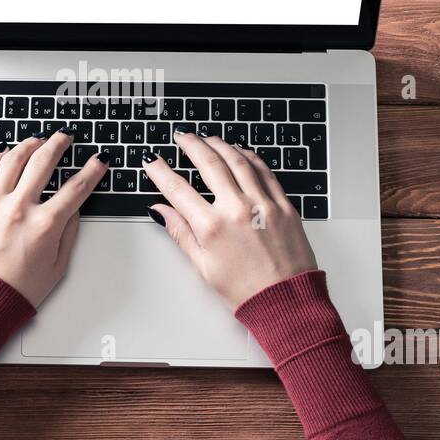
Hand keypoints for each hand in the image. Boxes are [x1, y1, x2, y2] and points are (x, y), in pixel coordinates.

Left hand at [0, 132, 107, 307]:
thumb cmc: (17, 291)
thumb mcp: (57, 266)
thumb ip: (68, 232)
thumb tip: (73, 207)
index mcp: (44, 225)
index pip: (76, 188)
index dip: (91, 171)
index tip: (98, 161)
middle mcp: (18, 210)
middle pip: (43, 163)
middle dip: (58, 145)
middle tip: (65, 137)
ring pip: (12, 161)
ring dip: (28, 145)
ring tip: (37, 140)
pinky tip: (4, 153)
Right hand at [142, 133, 316, 311]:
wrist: (286, 302)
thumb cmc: (246, 290)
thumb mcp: (203, 266)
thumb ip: (181, 232)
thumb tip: (161, 211)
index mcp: (212, 227)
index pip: (178, 189)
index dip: (160, 171)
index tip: (152, 161)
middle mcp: (237, 209)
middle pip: (209, 164)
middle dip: (192, 145)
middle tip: (182, 137)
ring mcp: (263, 204)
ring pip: (238, 160)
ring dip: (220, 145)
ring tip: (208, 138)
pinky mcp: (284, 205)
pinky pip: (265, 171)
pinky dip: (250, 157)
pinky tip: (241, 152)